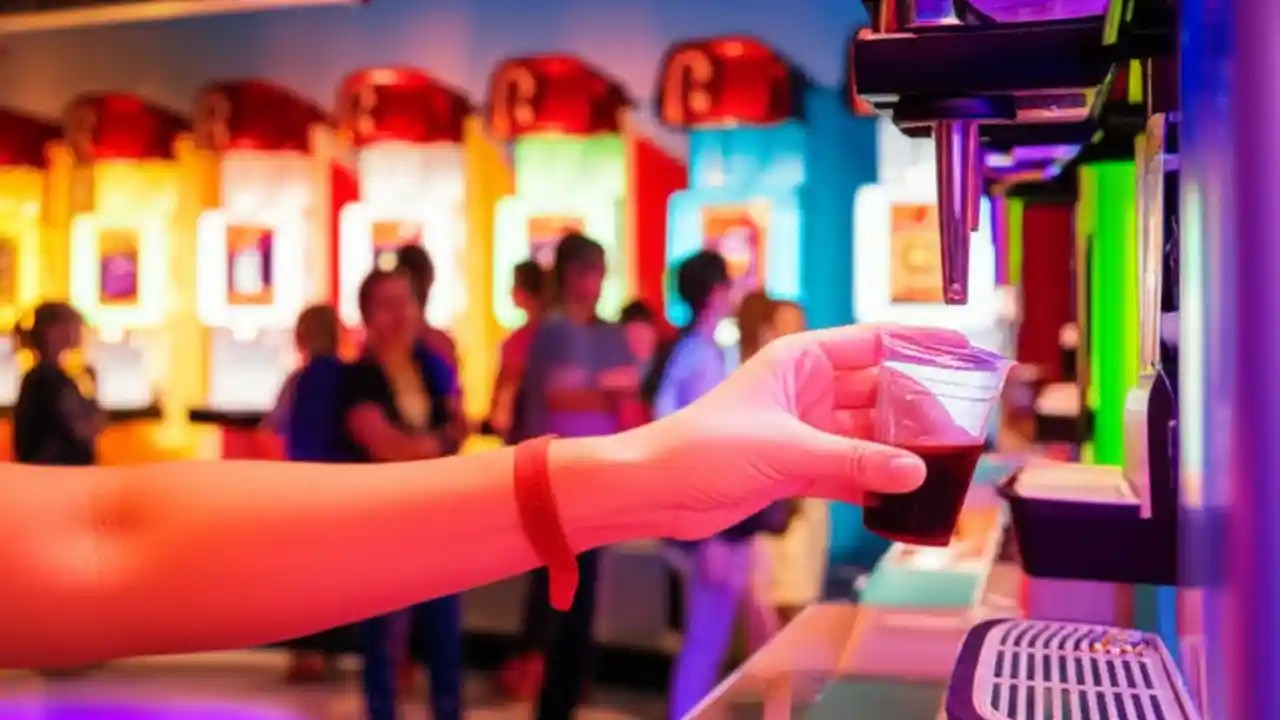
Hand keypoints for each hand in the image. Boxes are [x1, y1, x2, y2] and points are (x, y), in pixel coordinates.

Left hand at [628, 324, 968, 540]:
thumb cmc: (705, 448)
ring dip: (900, 451)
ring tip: (947, 466)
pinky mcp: (797, 467)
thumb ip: (854, 461)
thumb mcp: (787, 450)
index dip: (922, 346)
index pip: (875, 342)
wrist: (656, 490)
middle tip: (966, 426)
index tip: (967, 352)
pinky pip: (849, 470)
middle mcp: (808, 388)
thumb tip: (917, 472)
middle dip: (919, 408)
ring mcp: (805, 429)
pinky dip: (873, 483)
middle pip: (879, 391)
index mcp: (801, 359)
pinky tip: (905, 498)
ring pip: (868, 435)